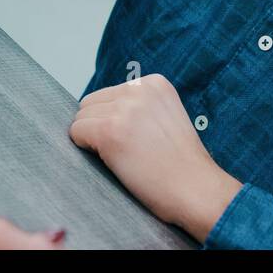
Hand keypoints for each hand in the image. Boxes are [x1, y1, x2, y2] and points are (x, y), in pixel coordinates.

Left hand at [69, 73, 242, 241]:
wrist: (196, 190)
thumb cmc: (181, 165)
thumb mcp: (167, 117)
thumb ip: (140, 106)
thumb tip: (98, 109)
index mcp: (154, 83)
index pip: (109, 94)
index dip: (114, 120)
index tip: (134, 139)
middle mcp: (138, 90)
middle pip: (91, 102)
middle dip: (99, 126)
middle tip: (123, 150)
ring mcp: (124, 109)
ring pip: (81, 117)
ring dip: (92, 139)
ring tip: (120, 156)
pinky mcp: (109, 131)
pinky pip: (76, 132)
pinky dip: (84, 148)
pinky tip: (109, 161)